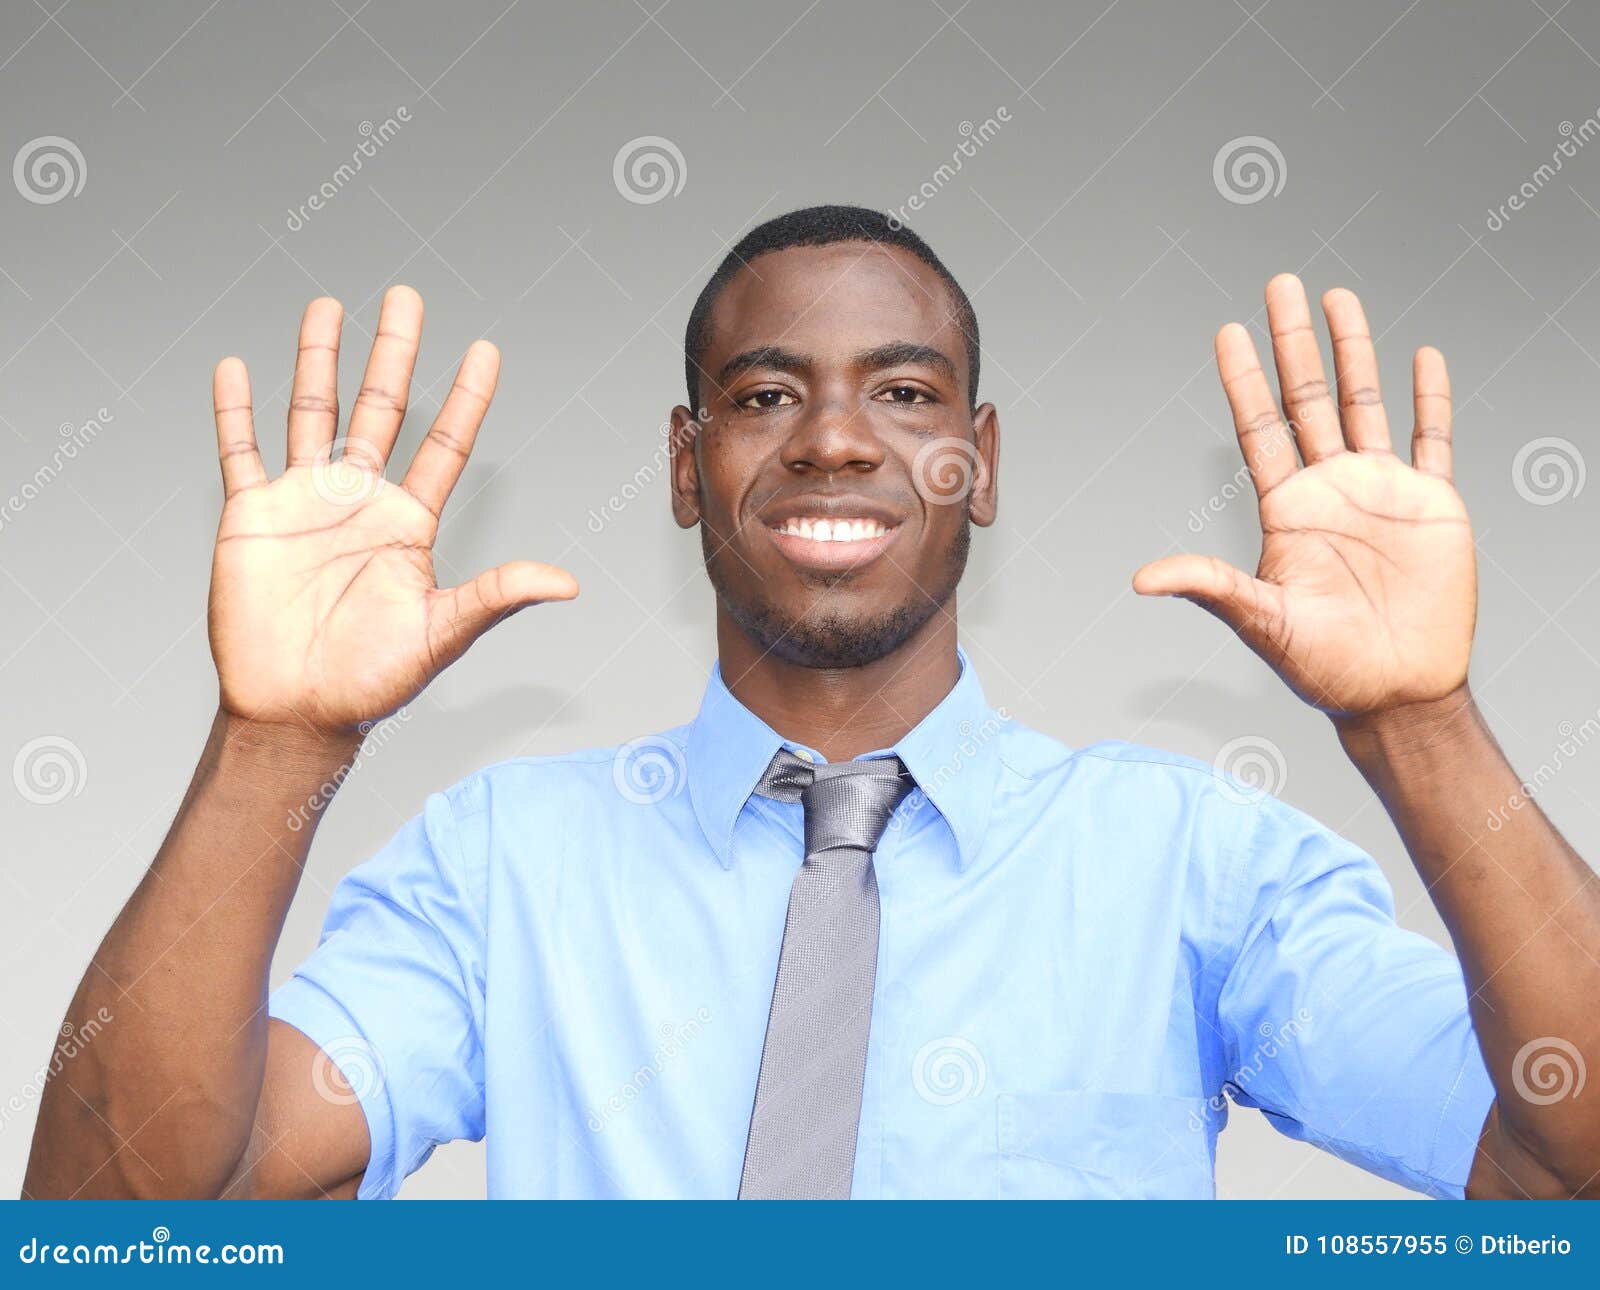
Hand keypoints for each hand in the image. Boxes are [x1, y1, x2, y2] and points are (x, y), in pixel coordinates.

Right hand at [208, 287, 577, 733]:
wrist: (297, 711)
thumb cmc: (372, 681)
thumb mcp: (442, 632)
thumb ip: (496, 596)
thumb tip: (567, 584)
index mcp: (409, 522)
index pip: (445, 443)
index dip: (466, 397)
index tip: (486, 348)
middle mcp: (360, 501)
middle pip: (382, 409)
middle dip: (394, 352)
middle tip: (407, 296)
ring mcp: (305, 503)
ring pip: (312, 413)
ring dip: (318, 360)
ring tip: (327, 305)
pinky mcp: (252, 517)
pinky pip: (240, 452)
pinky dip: (234, 411)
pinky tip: (235, 367)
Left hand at [1133, 275, 1474, 718]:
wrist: (1395, 693)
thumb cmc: (1325, 668)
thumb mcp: (1261, 622)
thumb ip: (1210, 588)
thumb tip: (1141, 580)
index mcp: (1287, 511)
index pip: (1260, 428)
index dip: (1244, 380)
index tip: (1227, 332)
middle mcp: (1330, 490)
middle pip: (1307, 399)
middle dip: (1293, 342)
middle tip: (1280, 284)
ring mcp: (1381, 492)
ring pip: (1365, 403)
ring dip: (1354, 351)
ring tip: (1338, 298)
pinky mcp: (1432, 505)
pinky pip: (1433, 439)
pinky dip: (1430, 398)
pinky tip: (1421, 356)